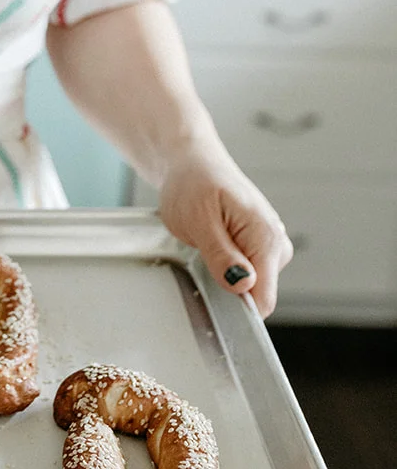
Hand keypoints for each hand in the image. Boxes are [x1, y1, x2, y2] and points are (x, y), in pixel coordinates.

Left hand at [158, 137, 292, 316]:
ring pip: (250, 284)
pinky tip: (214, 241)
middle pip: (256, 294)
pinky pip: (246, 271)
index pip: (264, 299)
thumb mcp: (198, 220)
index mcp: (266, 237)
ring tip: (206, 242)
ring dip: (223, 272)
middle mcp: (276, 243)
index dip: (237, 305)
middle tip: (202, 252)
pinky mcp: (260, 245)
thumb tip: (243, 284)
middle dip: (226, 284)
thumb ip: (221, 254)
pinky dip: (225, 263)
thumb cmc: (193, 184)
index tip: (213, 289)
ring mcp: (270, 244)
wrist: (192, 163)